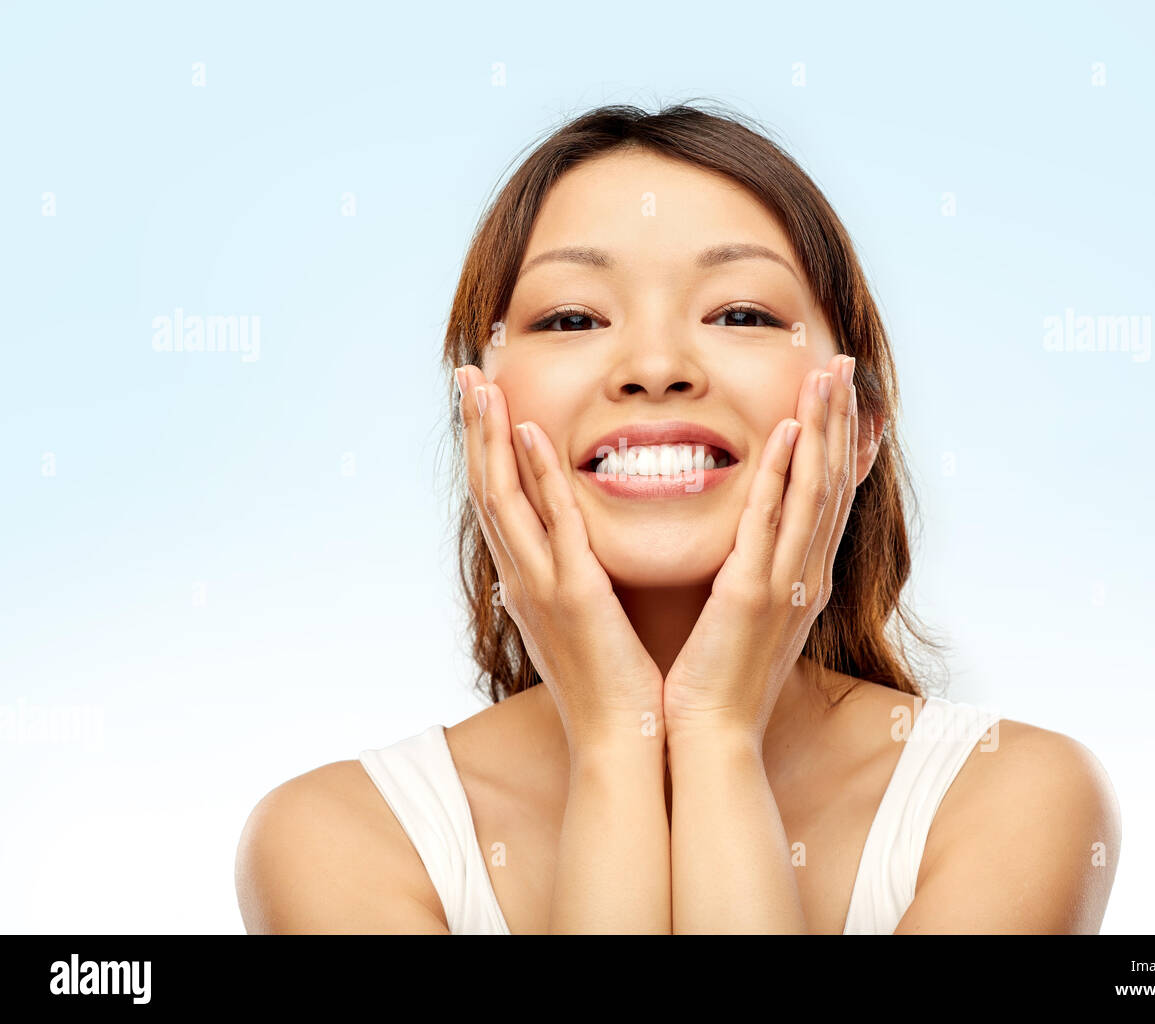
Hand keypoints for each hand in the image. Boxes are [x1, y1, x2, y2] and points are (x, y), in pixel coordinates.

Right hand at [456, 365, 664, 752]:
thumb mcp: (584, 623)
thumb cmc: (612, 685)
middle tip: (466, 375)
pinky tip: (527, 434)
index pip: (498, 503)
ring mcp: (543, 586)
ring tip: (481, 386)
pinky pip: (552, 524)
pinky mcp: (576, 595)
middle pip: (487, 489)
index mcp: (529, 583)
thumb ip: (575, 581)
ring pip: (504, 497)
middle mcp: (525, 579)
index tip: (482, 403)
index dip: (485, 451)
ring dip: (490, 438)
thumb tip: (574, 553)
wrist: (620, 742)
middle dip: (475, 430)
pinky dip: (536, 477)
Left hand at [661, 353, 875, 748]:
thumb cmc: (722, 677)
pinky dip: (783, 474)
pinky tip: (788, 431)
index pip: (828, 494)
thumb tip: (754, 543)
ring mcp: (787, 583)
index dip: (839, 440)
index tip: (840, 393)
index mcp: (803, 577)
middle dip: (839, 417)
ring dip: (823, 428)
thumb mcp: (749, 615)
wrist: (711, 732)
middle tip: (840, 362)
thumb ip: (757, 570)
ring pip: (814, 490)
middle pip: (832, 480)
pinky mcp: (754, 593)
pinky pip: (772, 521)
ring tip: (824, 376)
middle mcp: (807, 574)